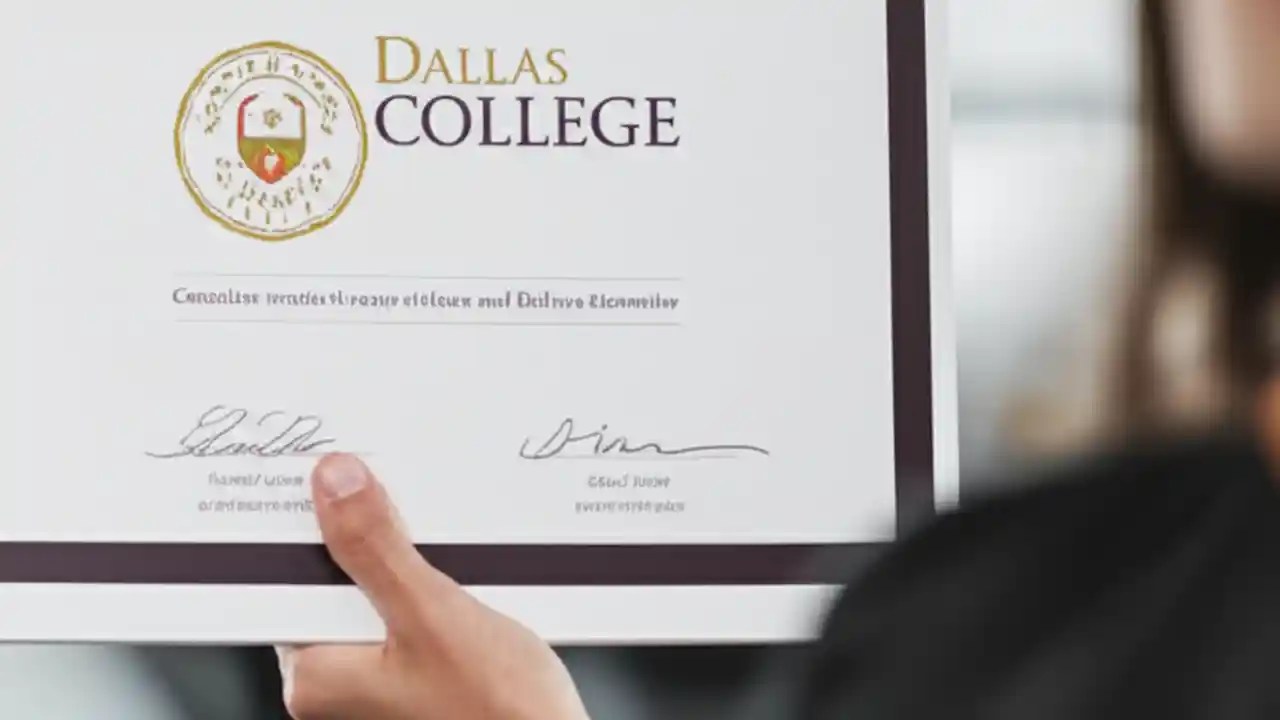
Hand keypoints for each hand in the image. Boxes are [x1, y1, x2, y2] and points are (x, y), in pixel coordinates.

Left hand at [278, 453, 589, 719]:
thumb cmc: (497, 717)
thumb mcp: (433, 617)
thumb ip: (376, 548)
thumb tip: (335, 484)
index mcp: (317, 674)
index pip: (290, 574)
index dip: (316, 519)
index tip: (341, 475)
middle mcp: (341, 680)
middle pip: (340, 576)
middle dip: (376, 536)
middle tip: (409, 504)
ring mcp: (384, 677)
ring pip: (385, 587)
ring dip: (417, 559)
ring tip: (455, 558)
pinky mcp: (425, 670)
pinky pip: (418, 607)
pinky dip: (442, 583)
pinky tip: (473, 583)